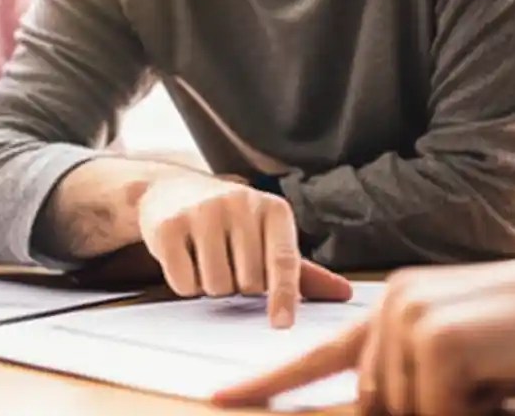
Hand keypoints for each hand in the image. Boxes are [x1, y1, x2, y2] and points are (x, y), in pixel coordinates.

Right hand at [136, 172, 351, 328]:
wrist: (170, 190)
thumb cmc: (229, 222)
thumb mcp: (266, 235)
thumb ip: (300, 269)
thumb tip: (344, 294)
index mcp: (273, 209)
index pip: (284, 261)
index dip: (284, 295)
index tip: (282, 324)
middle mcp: (240, 203)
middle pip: (248, 282)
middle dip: (239, 287)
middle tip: (228, 264)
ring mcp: (203, 211)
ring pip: (216, 285)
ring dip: (210, 287)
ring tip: (205, 259)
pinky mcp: (169, 225)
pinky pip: (184, 282)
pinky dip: (184, 284)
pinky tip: (182, 257)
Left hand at [214, 256, 514, 414]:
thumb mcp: (461, 347)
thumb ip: (411, 373)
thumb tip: (370, 403)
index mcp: (390, 305)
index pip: (319, 355)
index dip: (267, 382)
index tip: (219, 398)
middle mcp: (390, 306)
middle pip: (375, 404)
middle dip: (428, 409)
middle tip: (487, 379)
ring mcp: (411, 320)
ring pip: (407, 413)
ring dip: (458, 410)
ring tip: (500, 373)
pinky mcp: (439, 342)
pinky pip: (439, 413)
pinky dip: (475, 412)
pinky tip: (506, 374)